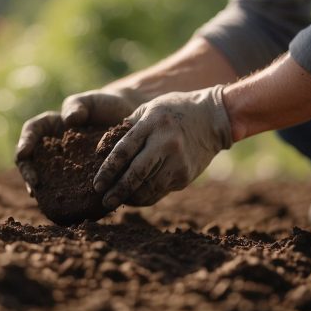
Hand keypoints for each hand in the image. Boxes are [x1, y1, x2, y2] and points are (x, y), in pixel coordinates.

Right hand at [15, 89, 147, 194]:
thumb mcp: (90, 101)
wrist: (128, 120)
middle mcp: (53, 146)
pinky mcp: (80, 176)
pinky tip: (67, 205)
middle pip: (31, 159)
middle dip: (28, 172)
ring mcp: (65, 163)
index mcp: (51, 125)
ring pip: (45, 177)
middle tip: (34, 184)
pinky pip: (67, 187)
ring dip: (41, 189)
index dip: (24, 142)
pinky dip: (64, 196)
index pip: (31, 131)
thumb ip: (77, 105)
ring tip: (41, 199)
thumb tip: (67, 120)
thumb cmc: (105, 106)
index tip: (23, 153)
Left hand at [93, 85, 232, 208]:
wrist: (214, 117)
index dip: (108, 170)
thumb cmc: (174, 110)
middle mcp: (165, 144)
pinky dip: (146, 196)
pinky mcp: (186, 175)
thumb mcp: (149, 108)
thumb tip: (103, 149)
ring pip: (149, 188)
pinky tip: (135, 196)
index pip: (124, 151)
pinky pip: (160, 191)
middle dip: (118, 191)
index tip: (96, 184)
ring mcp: (178, 161)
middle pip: (136, 174)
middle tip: (104, 201)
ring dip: (131, 197)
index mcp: (152, 124)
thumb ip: (128, 127)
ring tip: (117, 199)